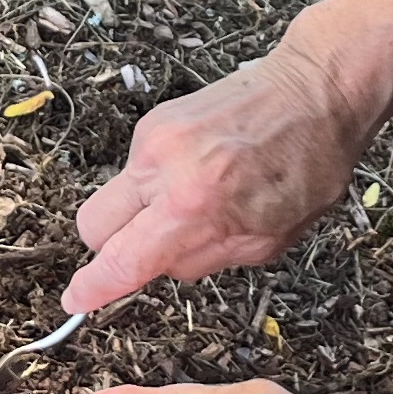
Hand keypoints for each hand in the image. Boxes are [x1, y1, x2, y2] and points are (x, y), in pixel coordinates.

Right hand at [61, 41, 378, 313]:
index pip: (121, 260)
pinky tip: (200, 173)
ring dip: (140, 213)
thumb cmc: (309, 168)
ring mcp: (154, 140)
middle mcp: (163, 170)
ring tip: (194, 202)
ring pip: (113, 197)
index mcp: (195, 208)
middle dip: (109, 248)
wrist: (315, 91)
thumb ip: (204, 259)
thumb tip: (156, 269)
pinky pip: (136, 170)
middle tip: (148, 249)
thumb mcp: (269, 240)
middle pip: (92, 227)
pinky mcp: (154, 121)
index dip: (93, 288)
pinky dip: (157, 183)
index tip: (77, 301)